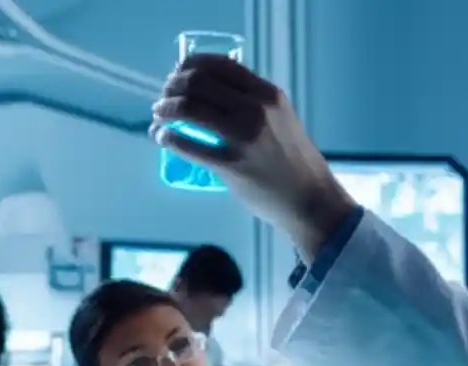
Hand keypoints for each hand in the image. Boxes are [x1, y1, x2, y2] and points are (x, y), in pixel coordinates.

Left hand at [150, 54, 356, 257]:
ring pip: (188, 108)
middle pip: (198, 82)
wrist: (309, 199)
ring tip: (159, 115)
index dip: (190, 65)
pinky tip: (161, 137)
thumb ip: (253, 101)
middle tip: (164, 96)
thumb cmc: (292, 159)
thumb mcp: (280, 117)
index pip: (220, 65)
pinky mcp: (230, 165)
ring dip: (165, 109)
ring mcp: (242, 137)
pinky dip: (166, 137)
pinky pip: (186, 144)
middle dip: (172, 86)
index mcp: (268, 94)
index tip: (178, 74)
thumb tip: (211, 91)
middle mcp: (256, 109)